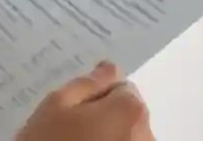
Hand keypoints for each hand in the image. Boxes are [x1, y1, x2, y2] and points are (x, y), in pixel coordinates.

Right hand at [16, 62, 154, 140]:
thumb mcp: (56, 105)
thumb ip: (88, 83)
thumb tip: (110, 69)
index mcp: (130, 110)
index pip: (121, 88)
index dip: (96, 96)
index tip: (74, 112)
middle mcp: (146, 135)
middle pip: (128, 114)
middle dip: (105, 118)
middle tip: (70, 133)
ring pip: (126, 137)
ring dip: (108, 138)